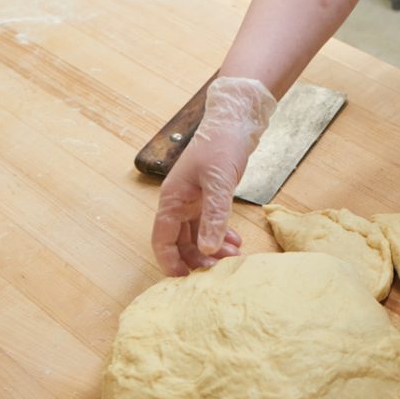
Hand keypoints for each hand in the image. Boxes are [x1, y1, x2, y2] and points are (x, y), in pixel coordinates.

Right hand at [150, 76, 276, 275]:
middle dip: (196, 258)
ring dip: (211, 248)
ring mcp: (195, 198)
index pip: (162, 238)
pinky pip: (210, 222)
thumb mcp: (220, 182)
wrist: (237, 119)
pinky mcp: (210, 194)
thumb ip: (214, 216)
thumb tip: (206, 250)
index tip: (183, 280)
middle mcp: (180, 201)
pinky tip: (235, 241)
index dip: (169, 261)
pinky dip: (220, 234)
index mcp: (173, 198)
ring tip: (232, 257)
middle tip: (216, 272)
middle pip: (180, 241)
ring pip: (197, 234)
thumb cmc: (222, 143)